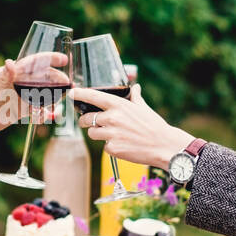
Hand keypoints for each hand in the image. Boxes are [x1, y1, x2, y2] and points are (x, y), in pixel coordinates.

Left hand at [0, 52, 67, 136]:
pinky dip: (43, 113)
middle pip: (42, 77)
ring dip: (52, 97)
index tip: (64, 59)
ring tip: (59, 102)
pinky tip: (48, 117)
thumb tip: (10, 62)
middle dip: (56, 80)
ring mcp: (20, 96)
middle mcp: (18, 83)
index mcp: (12, 73)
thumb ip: (4, 78)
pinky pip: (36, 109)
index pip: (33, 62)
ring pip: (41, 93)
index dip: (49, 58)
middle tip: (68, 86)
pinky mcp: (20, 109)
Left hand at [68, 83, 193, 167]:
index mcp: (119, 105)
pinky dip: (110, 146)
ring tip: (112, 135)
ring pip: (92, 133)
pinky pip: (103, 146)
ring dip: (98, 134)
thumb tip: (135, 87)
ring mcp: (111, 134)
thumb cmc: (154, 126)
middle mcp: (112, 118)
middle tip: (89, 122)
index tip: (72, 93)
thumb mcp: (143, 108)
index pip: (93, 96)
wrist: (164, 146)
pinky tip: (122, 145)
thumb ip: (135, 97)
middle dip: (86, 121)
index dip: (80, 94)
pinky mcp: (112, 148)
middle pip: (86, 119)